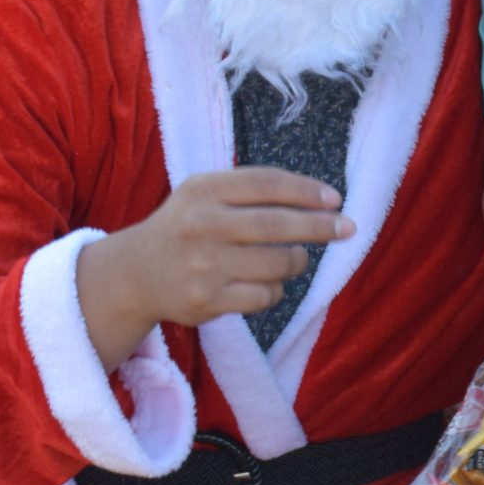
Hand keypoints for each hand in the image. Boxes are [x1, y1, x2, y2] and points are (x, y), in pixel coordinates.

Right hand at [89, 166, 352, 336]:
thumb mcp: (205, 194)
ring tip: (293, 258)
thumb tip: (323, 200)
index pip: (267, 183)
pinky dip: (276, 290)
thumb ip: (253, 190)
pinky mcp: (206, 301)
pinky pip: (264, 296)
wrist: (135, 274)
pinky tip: (267, 283)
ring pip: (277, 264)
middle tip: (347, 228)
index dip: (306, 191)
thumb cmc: (187, 226)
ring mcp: (203, 265)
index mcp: (203, 190)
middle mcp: (202, 225)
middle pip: (277, 225)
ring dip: (296, 261)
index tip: (335, 199)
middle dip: (320, 227)